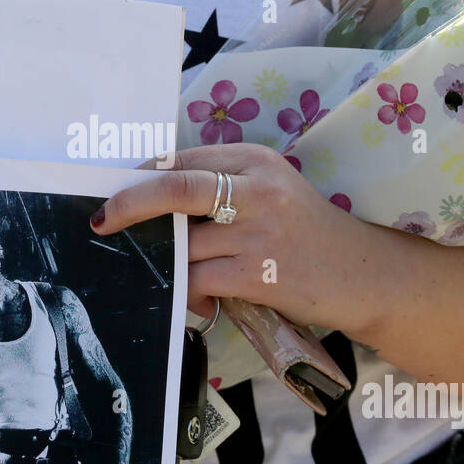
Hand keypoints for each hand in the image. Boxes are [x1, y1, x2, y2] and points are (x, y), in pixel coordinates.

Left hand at [90, 143, 381, 333]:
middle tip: (100, 221)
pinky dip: (187, 295)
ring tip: (179, 282)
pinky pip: (197, 281)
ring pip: (182, 246)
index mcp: (253, 160)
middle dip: (128, 204)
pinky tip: (200, 303)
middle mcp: (256, 189)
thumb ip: (220, 188)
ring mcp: (257, 232)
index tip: (113, 194)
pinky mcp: (257, 273)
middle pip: (173, 189)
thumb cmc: (306, 234)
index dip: (140, 178)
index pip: (181, 160)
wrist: (363, 275)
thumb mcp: (270, 192)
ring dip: (168, 267)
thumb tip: (149, 203)